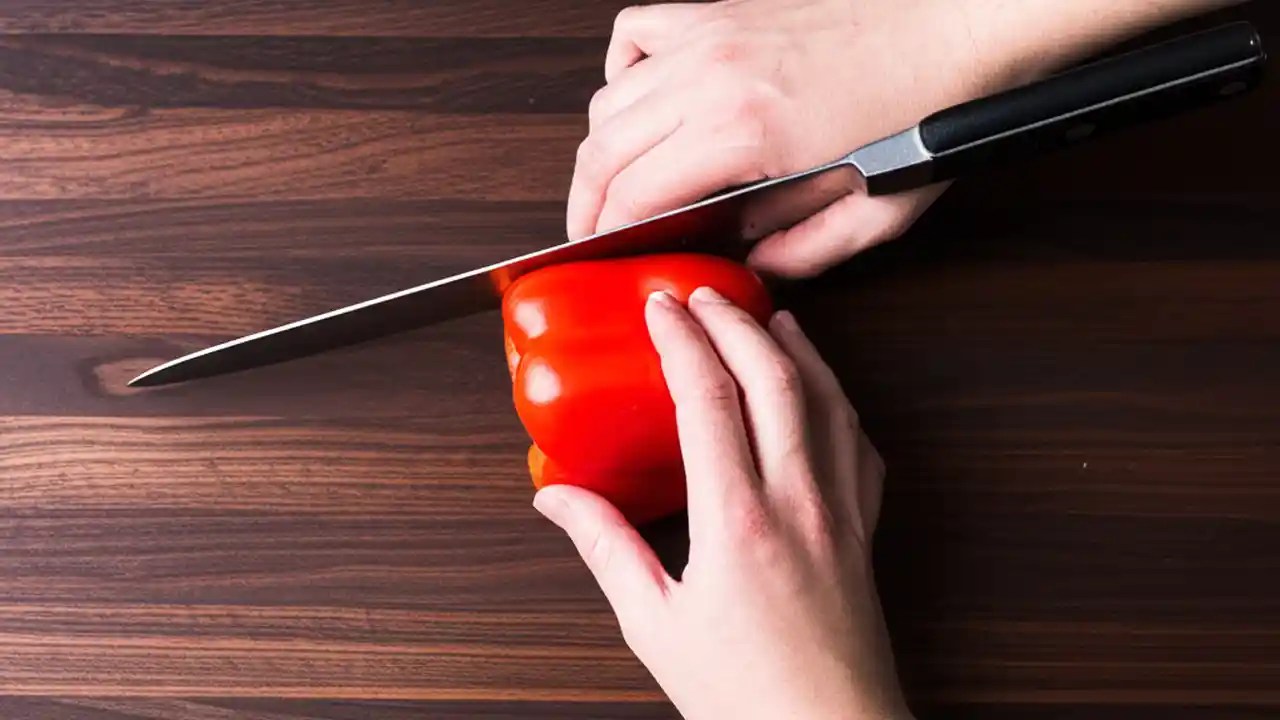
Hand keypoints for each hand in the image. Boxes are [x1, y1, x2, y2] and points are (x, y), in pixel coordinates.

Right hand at [533, 287, 909, 719]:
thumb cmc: (747, 696)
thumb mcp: (654, 624)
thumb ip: (606, 549)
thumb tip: (558, 500)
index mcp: (737, 521)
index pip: (710, 398)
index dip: (683, 340)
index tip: (660, 308)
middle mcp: (798, 503)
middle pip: (775, 378)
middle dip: (736, 322)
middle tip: (703, 295)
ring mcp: (840, 513)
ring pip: (828, 400)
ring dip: (797, 348)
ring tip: (770, 316)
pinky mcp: (862, 531)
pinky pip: (860, 444)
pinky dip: (839, 401)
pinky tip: (824, 393)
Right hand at [566, 0, 990, 277]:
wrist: (952, 29)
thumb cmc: (922, 108)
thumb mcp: (873, 214)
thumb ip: (804, 254)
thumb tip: (752, 268)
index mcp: (743, 132)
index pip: (634, 192)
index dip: (607, 232)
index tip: (603, 252)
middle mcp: (711, 78)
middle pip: (604, 148)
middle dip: (587, 200)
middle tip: (590, 229)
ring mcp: (709, 38)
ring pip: (609, 98)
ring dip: (601, 146)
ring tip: (611, 180)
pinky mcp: (719, 12)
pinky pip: (635, 33)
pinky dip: (622, 71)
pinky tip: (641, 98)